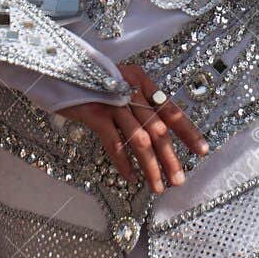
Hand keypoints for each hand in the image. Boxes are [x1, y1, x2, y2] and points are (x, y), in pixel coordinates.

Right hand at [55, 65, 207, 193]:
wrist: (56, 70)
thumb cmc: (90, 81)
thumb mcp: (119, 84)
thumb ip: (138, 102)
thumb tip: (159, 133)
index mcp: (142, 81)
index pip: (171, 109)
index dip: (188, 131)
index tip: (202, 151)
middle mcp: (131, 90)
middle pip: (158, 129)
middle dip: (170, 158)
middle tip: (178, 180)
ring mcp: (113, 101)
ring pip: (139, 140)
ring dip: (151, 167)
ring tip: (157, 187)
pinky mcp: (95, 113)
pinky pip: (114, 143)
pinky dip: (124, 162)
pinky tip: (130, 177)